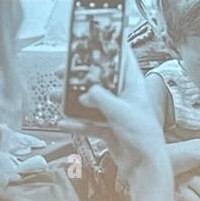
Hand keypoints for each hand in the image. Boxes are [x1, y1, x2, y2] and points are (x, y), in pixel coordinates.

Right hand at [58, 44, 167, 183]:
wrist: (144, 166)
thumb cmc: (144, 138)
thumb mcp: (121, 113)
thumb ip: (100, 99)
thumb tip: (86, 92)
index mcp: (133, 87)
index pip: (123, 59)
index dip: (113, 45)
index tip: (100, 34)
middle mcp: (124, 98)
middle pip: (99, 79)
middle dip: (80, 75)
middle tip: (63, 71)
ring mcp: (114, 113)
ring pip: (89, 101)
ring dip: (72, 100)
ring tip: (55, 96)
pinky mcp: (107, 128)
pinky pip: (87, 122)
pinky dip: (75, 122)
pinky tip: (63, 121)